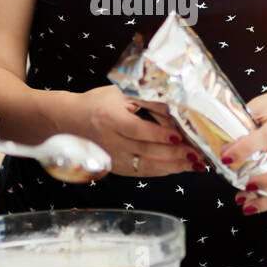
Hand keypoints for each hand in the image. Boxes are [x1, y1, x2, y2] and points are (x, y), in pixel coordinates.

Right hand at [70, 85, 204, 177]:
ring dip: (173, 167)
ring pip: (146, 166)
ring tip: (195, 164)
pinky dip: (163, 171)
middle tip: (197, 154)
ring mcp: (113, 158)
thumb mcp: (120, 94)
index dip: (159, 135)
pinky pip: (142, 173)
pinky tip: (180, 168)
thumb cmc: (98, 103)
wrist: (69, 121)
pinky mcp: (116, 168)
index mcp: (110, 119)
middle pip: (145, 151)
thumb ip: (146, 100)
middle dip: (174, 154)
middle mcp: (111, 142)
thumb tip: (177, 109)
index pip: (137, 130)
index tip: (180, 137)